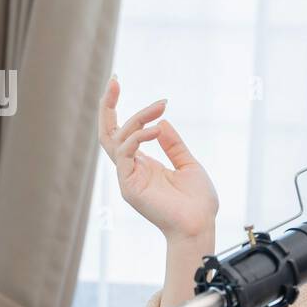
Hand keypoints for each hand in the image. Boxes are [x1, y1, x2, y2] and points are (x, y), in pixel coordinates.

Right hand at [97, 76, 218, 242]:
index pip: (122, 134)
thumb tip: (162, 123)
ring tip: (161, 106)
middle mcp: (130, 169)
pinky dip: (138, 136)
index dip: (116, 110)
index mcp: (142, 165)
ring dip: (139, 117)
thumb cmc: (197, 202)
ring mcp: (127, 178)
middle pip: (108, 133)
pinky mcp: (129, 185)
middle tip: (114, 80)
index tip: (117, 84)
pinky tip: (155, 129)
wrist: (199, 226)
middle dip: (107, 106)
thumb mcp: (188, 165)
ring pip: (118, 138)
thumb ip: (173, 145)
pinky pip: (125, 152)